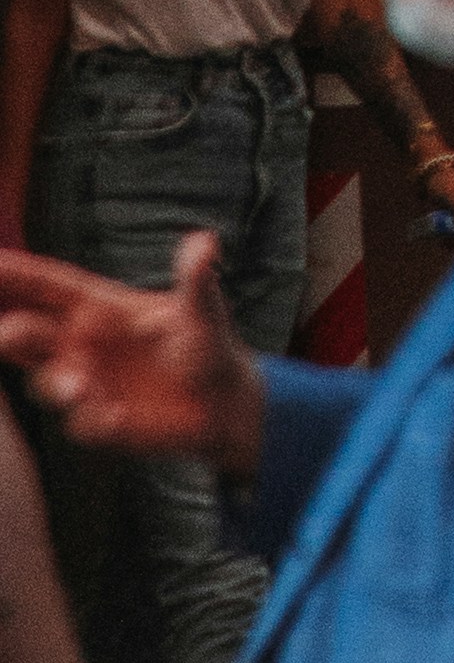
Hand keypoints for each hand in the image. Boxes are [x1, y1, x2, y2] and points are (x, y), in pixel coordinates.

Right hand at [0, 233, 260, 465]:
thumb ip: (195, 280)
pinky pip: (81, 421)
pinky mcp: (98, 418)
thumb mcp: (202, 311)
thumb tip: (205, 241)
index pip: (45, 287)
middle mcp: (81, 343)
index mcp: (99, 307)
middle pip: (26, 333)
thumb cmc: (206, 344)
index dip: (13, 275)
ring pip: (46, 381)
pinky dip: (93, 419)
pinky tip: (116, 416)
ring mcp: (86, 382)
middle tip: (7, 335)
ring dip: (56, 384)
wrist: (223, 403)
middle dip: (8, 334)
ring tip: (80, 390)